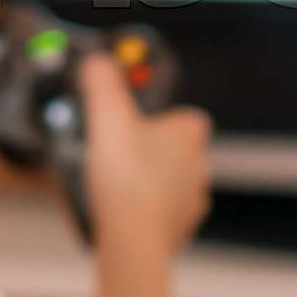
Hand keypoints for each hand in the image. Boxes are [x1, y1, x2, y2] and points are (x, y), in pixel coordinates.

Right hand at [80, 54, 210, 257]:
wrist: (133, 236)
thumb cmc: (125, 174)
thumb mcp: (107, 115)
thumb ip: (102, 82)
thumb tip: (98, 61)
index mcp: (188, 134)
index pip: (188, 118)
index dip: (165, 119)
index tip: (139, 123)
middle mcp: (199, 166)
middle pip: (180, 152)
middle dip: (155, 152)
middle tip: (121, 155)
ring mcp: (193, 201)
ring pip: (174, 184)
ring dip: (153, 183)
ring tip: (119, 186)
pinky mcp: (181, 230)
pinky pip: (166, 215)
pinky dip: (149, 212)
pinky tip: (124, 213)